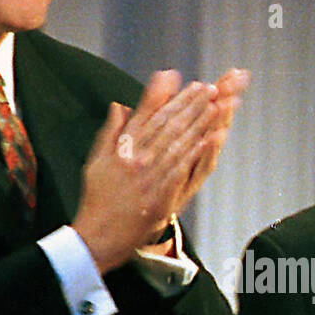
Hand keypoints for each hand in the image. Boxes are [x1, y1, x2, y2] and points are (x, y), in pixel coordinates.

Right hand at [72, 70, 239, 272]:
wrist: (98, 237)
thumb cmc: (97, 199)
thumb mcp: (96, 161)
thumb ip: (111, 131)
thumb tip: (120, 103)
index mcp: (121, 148)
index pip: (146, 115)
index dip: (164, 95)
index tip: (179, 77)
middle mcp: (136, 158)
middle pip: (167, 125)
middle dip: (189, 103)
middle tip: (208, 87)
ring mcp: (149, 178)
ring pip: (178, 143)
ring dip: (200, 121)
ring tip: (218, 104)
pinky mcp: (161, 196)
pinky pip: (183, 169)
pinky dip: (198, 151)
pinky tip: (213, 137)